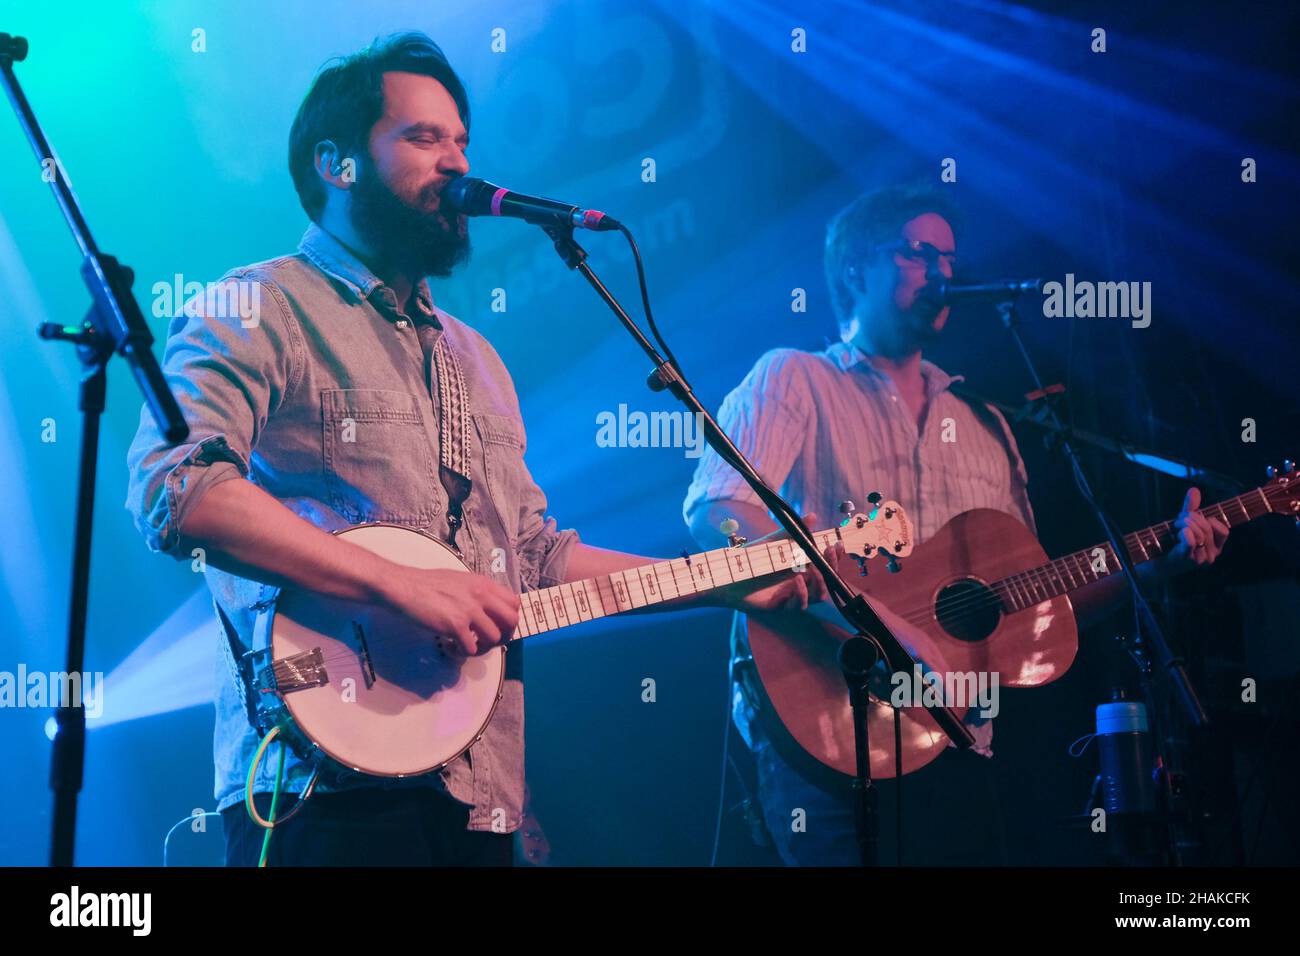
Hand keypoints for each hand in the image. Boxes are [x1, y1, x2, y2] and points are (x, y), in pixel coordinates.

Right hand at [382, 564, 520, 656]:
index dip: (508, 619)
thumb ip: (477, 593)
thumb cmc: (426, 584)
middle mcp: (481, 595)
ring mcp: (469, 610)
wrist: (403, 586)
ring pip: (494, 638)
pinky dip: (462, 653)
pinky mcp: (455, 625)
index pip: (514, 603)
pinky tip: (450, 646)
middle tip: (487, 641)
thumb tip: (488, 611)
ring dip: (482, 648)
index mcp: (483, 584)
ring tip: (465, 645)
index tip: (497, 627)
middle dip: (503, 636)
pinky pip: (471, 648)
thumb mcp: (460, 581)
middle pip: (512, 621)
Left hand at [719, 513, 833, 612]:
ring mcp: (792, 595)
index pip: (824, 564)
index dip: (833, 557)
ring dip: (820, 582)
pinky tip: (797, 581)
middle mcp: (800, 582)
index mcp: (800, 567)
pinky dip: (801, 593)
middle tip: (829, 553)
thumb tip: (813, 516)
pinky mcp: (781, 607)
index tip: (836, 544)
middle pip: (826, 580)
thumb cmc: (750, 560)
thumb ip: (793, 531)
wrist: (727, 576)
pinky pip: (798, 604)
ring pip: (817, 595)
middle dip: (831, 567)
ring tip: (814, 570)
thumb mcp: (773, 542)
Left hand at [1164, 486, 1228, 573]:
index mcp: (1216, 548)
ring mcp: (1200, 559)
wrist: (1154, 562)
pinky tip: (1178, 533)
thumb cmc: (1171, 543)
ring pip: (1200, 533)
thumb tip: (1194, 489)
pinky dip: (1184, 532)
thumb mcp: (1184, 523)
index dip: (1208, 519)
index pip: (1224, 530)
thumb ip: (1191, 508)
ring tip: (1175, 526)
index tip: (1193, 518)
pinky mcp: (1186, 559)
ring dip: (1184, 524)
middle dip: (1191, 518)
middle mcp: (1211, 555)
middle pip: (1208, 528)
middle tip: (1178, 520)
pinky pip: (1191, 541)